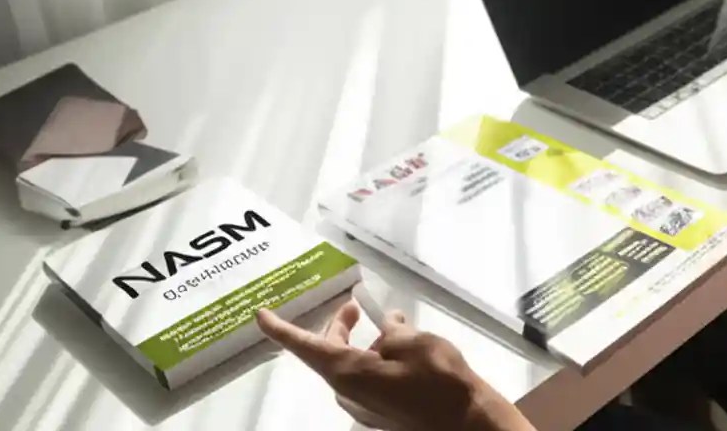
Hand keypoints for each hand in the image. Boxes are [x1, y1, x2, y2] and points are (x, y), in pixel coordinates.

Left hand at [256, 301, 533, 430]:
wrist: (466, 423)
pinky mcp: (382, 415)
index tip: (260, 315)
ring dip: (366, 345)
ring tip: (394, 325)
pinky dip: (379, 361)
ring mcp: (364, 408)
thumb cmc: (436, 379)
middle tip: (358, 307)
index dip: (281, 329)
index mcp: (346, 373)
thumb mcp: (413, 342)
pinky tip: (404, 349)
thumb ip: (392, 331)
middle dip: (341, 328)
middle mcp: (347, 393)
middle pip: (330, 353)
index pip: (304, 346)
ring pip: (353, 367)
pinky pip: (370, 382)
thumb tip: (387, 327)